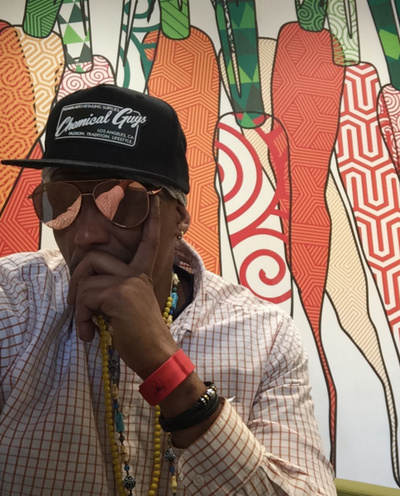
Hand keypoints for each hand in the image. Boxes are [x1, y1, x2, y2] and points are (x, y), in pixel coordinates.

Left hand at [67, 195, 178, 377]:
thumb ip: (114, 290)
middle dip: (76, 279)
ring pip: (85, 279)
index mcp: (142, 274)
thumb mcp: (129, 306)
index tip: (154, 197)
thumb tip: (85, 288)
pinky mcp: (119, 293)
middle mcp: (137, 273)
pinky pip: (84, 297)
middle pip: (93, 257)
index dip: (150, 221)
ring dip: (79, 306)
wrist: (155, 355)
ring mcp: (129, 281)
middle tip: (78, 304)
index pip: (148, 242)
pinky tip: (91, 333)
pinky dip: (81, 318)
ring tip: (88, 325)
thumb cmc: (141, 336)